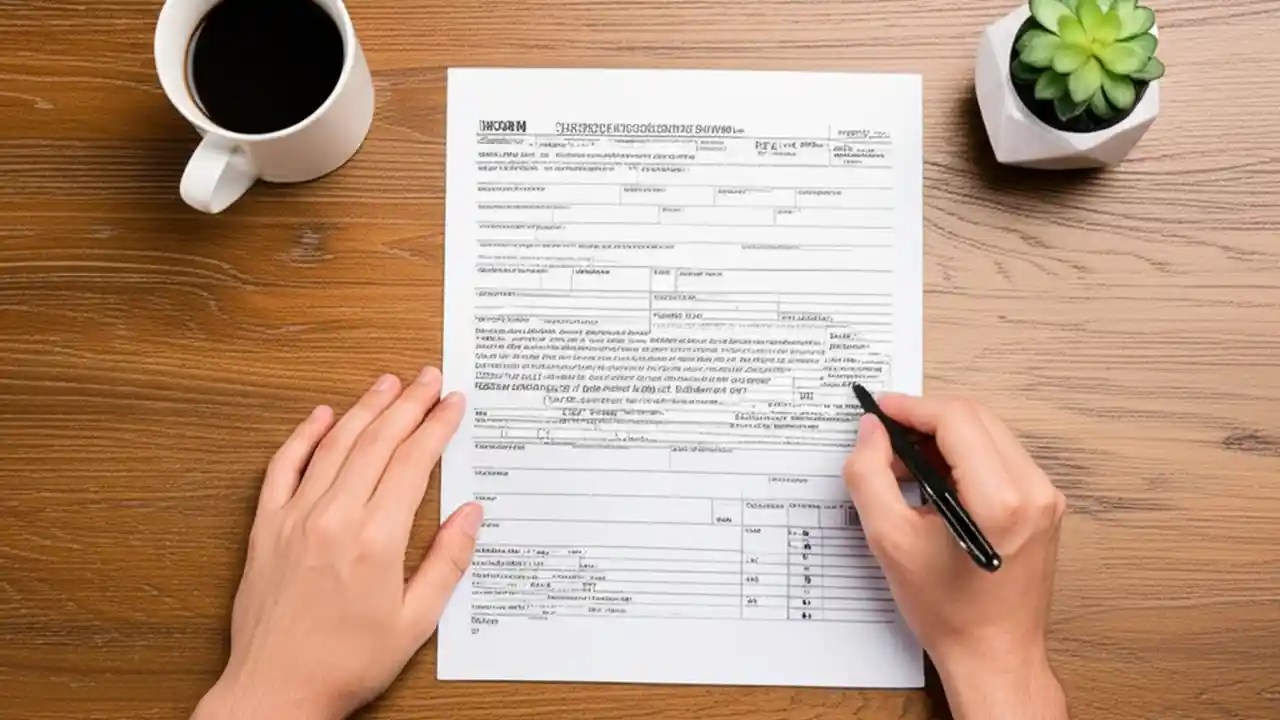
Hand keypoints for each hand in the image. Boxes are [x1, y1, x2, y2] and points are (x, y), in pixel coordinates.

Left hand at [193, 368, 480, 719]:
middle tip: (429, 377)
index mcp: (376, 540)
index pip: (413, 462)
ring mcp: (295, 518)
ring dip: (365, 408)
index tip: (453, 403)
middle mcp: (334, 518)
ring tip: (387, 383)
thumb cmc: (346, 664)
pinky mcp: (266, 528)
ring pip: (335, 445)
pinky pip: (283, 467)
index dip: (437, 426)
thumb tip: (471, 513)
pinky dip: (304, 436)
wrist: (276, 692)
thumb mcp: (415, 622)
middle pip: (377, 442)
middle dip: (408, 404)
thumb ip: (447, 562)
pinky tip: (322, 416)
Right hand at [843, 394, 1067, 719]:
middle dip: (924, 420)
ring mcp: (1045, 497)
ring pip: (988, 434)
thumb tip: (870, 432)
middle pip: (975, 419)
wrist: (994, 655)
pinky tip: (932, 481)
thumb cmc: (949, 611)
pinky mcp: (1044, 504)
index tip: (879, 411)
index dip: (911, 408)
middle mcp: (1034, 491)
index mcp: (1001, 501)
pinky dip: (963, 457)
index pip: (956, 420)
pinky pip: (1000, 457)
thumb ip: (870, 477)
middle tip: (883, 439)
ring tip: (903, 466)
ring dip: (942, 438)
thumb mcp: (890, 542)